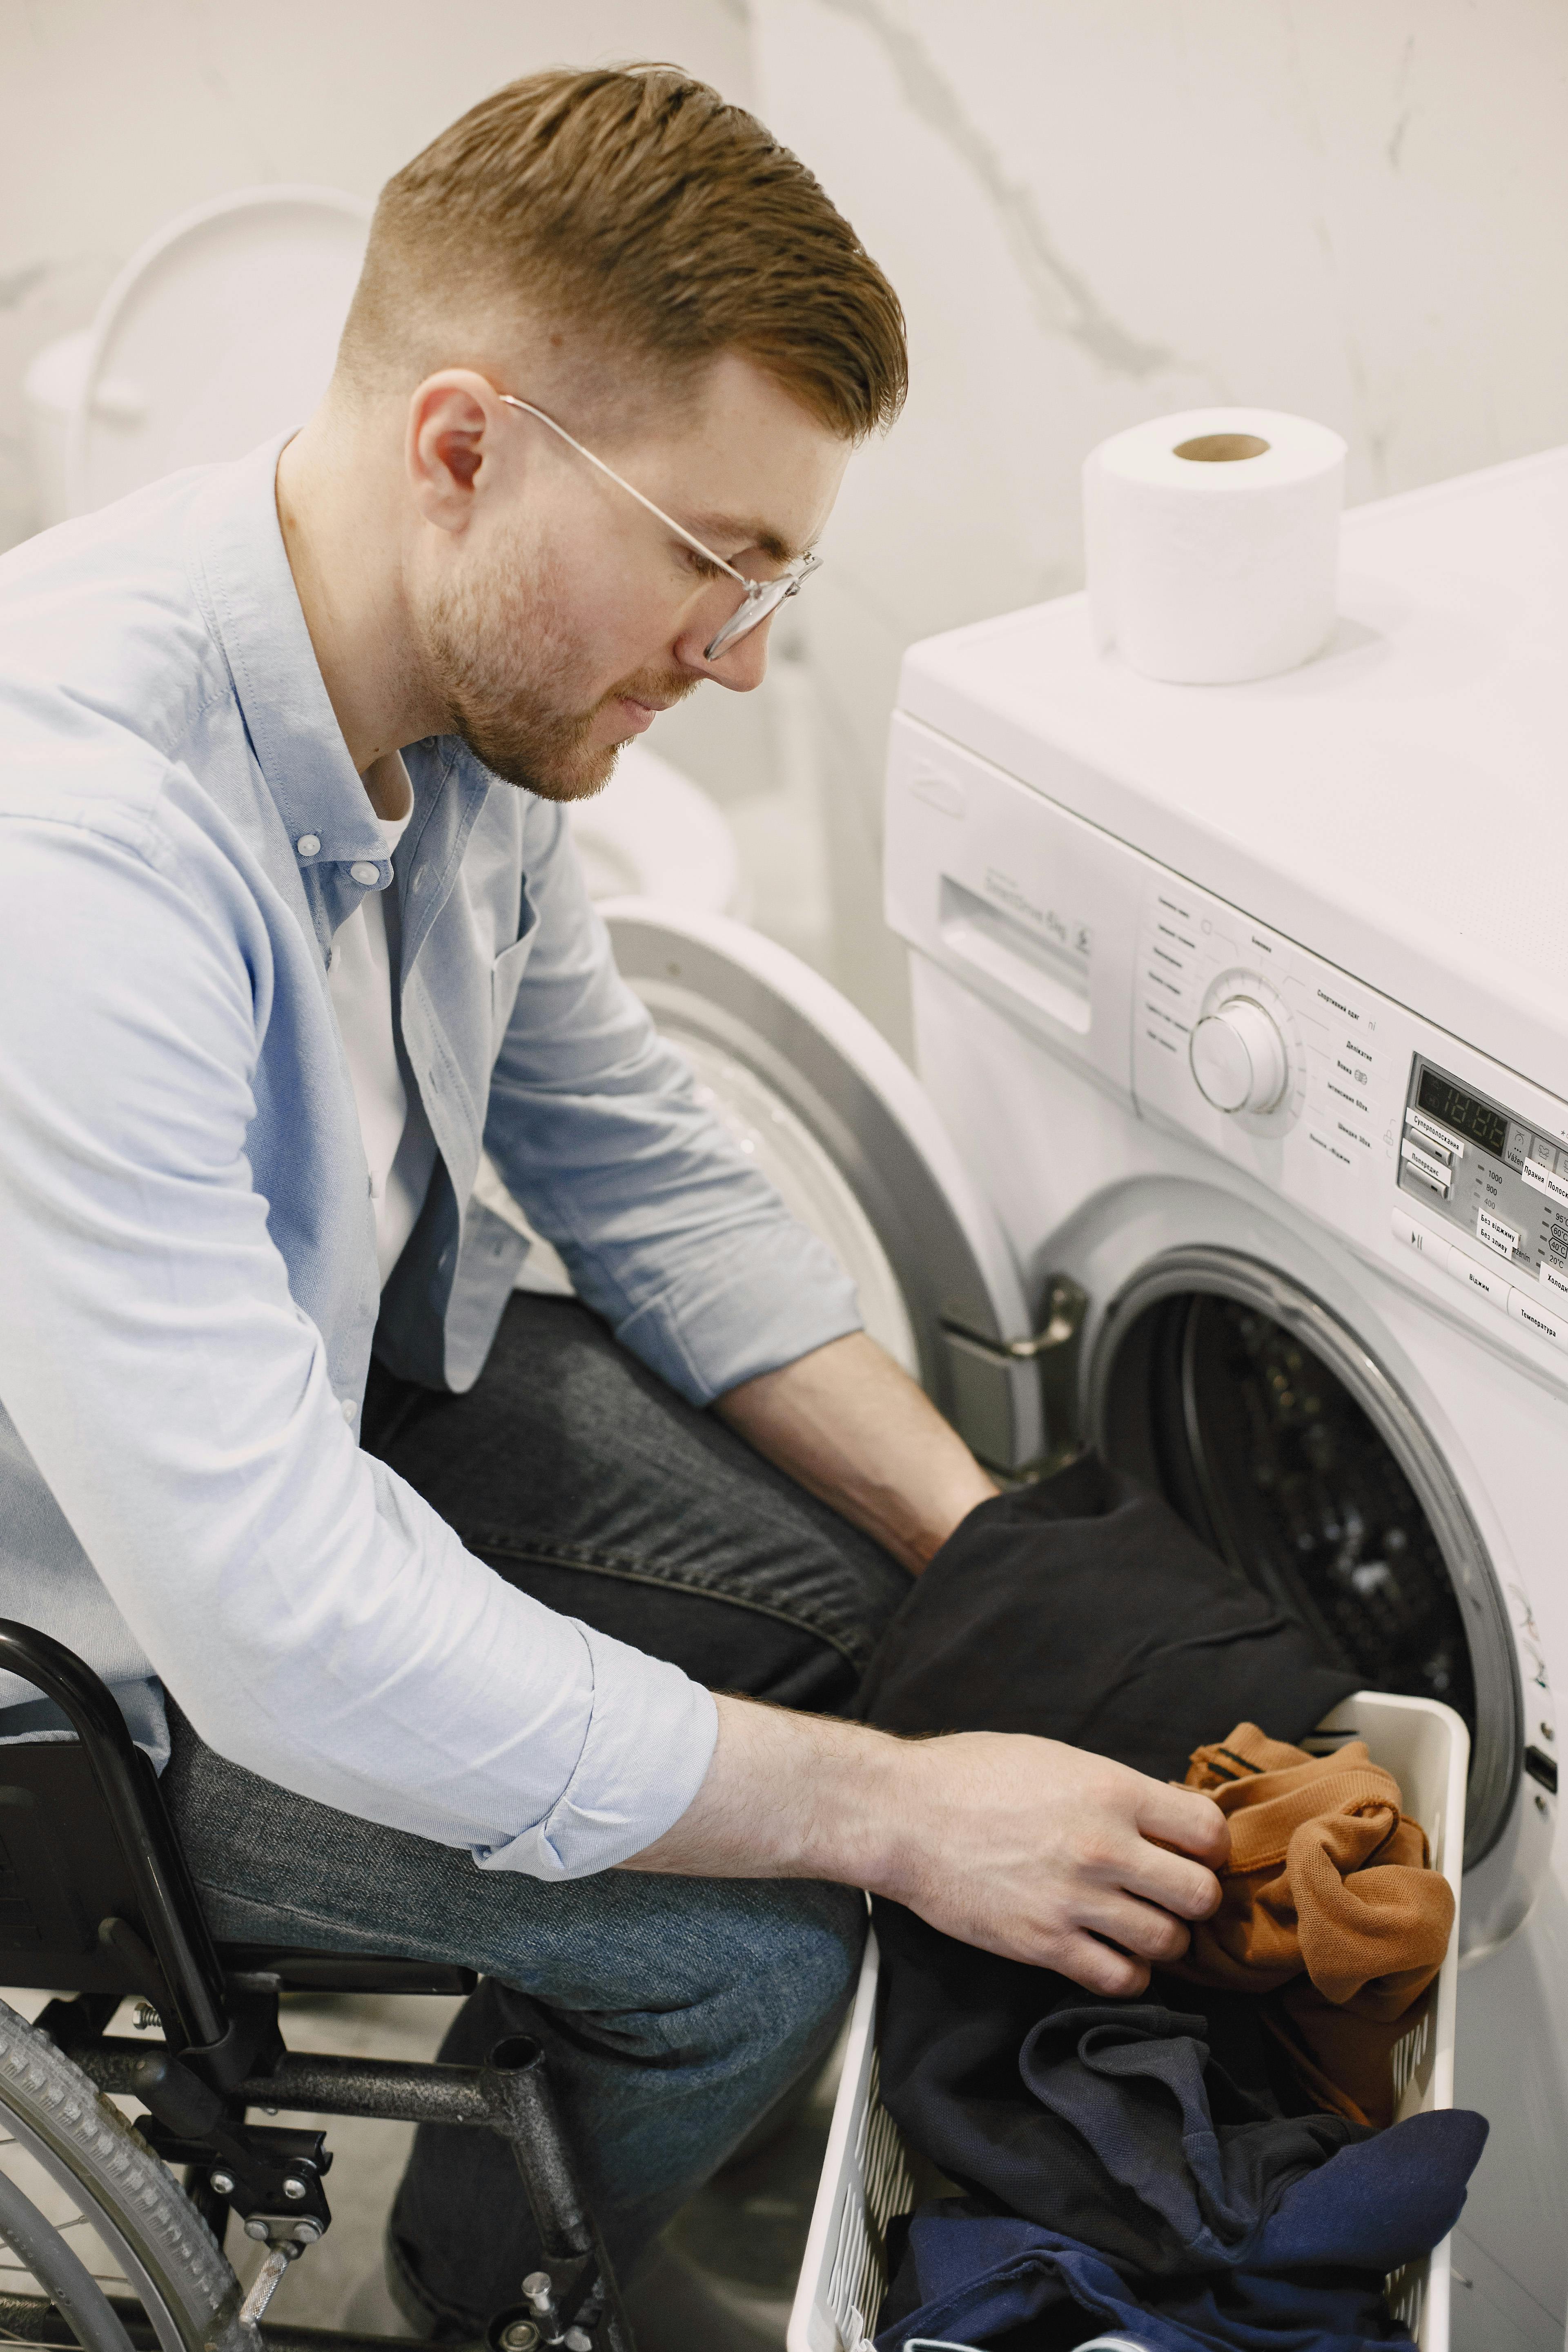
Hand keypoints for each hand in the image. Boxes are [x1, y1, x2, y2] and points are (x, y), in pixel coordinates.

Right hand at [878, 1731, 1228, 1994]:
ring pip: (1169, 1943)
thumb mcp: (1057, 1759)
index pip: (1208, 1832)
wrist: (901, 1815)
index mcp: (1110, 1790)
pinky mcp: (1044, 1946)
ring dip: (1161, 1938)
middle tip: (1167, 1894)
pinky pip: (1120, 1980)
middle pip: (1200, 1895)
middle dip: (1191, 1897)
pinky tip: (1107, 1952)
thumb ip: (1116, 1790)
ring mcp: (1074, 1901)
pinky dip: (1125, 1972)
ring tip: (1136, 1925)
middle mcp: (1104, 1847)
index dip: (1207, 1846)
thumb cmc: (972, 1776)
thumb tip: (1167, 1819)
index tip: (1188, 1851)